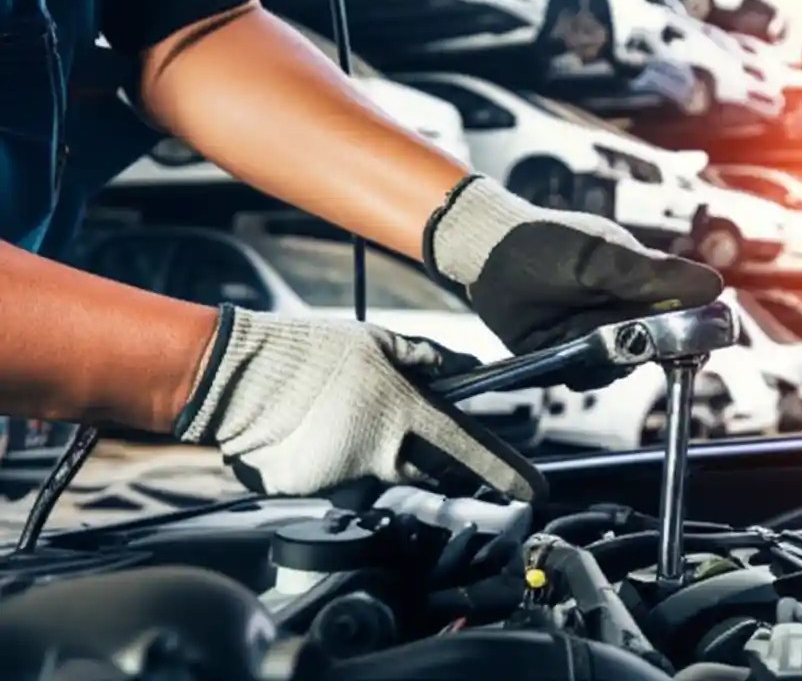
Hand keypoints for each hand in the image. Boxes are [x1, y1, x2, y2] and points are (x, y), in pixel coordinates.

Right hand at [173, 305, 546, 500]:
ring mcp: (349, 478)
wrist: (236, 378)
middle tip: (400, 435)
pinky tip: (314, 439)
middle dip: (429, 463)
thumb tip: (469, 365)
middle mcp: (383, 452)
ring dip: (374, 460)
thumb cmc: (308, 352)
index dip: (505, 472)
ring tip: (339, 422)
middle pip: (430, 474)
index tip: (532, 491)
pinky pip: (340, 488)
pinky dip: (335, 468)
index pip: (470, 449)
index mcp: (405, 411)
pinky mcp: (316, 495)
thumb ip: (428, 358)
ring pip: (382, 480)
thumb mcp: (377, 340)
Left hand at [422, 175, 723, 388]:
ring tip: (574, 324)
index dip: (690, 336)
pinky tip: (559, 338)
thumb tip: (712, 285)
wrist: (488, 253)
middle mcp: (625, 317)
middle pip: (653, 351)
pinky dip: (574, 365)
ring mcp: (596, 339)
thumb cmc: (548, 242)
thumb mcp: (603, 255)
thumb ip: (653, 275)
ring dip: (601, 356)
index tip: (686, 342)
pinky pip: (583, 376)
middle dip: (636, 346)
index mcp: (645, 287)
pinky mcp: (566, 358)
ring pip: (618, 369)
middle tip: (613, 326)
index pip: (687, 320)